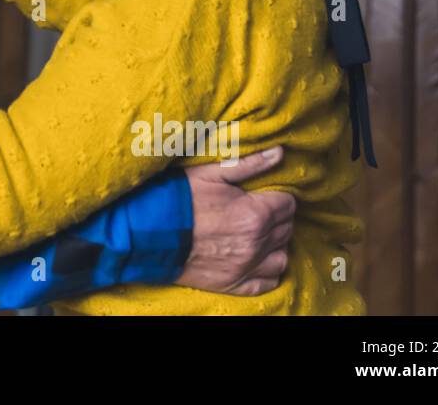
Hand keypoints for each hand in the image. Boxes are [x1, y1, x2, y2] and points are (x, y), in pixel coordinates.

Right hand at [175, 147, 295, 295]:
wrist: (150, 231)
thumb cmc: (180, 198)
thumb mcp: (211, 174)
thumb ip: (249, 164)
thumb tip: (279, 153)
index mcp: (255, 214)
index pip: (288, 204)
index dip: (276, 197)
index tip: (262, 196)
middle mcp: (256, 243)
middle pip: (286, 229)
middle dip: (276, 219)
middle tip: (256, 212)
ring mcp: (246, 267)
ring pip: (282, 257)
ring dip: (274, 245)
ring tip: (258, 236)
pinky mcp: (234, 284)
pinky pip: (268, 282)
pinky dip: (267, 271)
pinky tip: (255, 259)